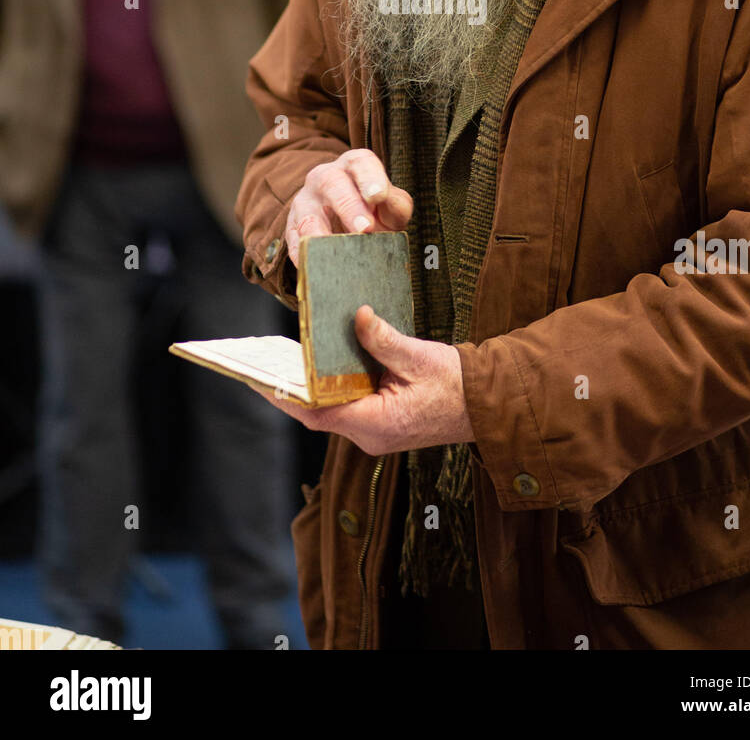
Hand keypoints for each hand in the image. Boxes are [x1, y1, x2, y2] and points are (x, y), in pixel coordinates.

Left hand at [253, 305, 474, 453]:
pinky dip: (333, 385)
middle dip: (293, 389)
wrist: (486, 404)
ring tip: (285, 358)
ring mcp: (376, 431)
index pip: (319, 413)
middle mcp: (371, 435)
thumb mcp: (419, 356)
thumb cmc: (457, 385)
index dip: (287, 396)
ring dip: (312, 386)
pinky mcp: (382, 421)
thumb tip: (357, 317)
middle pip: (319, 413)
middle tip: (265, 363)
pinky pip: (348, 404)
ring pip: (333, 409)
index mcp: (377, 424)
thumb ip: (383, 339)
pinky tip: (323, 361)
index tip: (261, 379)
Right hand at [285, 149, 412, 265]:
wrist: (347, 222)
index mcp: (353, 166)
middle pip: (331, 183)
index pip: (360, 163)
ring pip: (307, 215)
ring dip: (322, 234)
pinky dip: (304, 255)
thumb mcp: (391, 204)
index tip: (379, 196)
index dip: (370, 178)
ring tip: (338, 251)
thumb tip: (388, 205)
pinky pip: (294, 241)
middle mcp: (325, 177)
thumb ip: (395, 204)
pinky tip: (315, 266)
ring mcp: (305, 202)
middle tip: (365, 228)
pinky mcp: (292, 227)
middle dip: (348, 206)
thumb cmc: (374, 209)